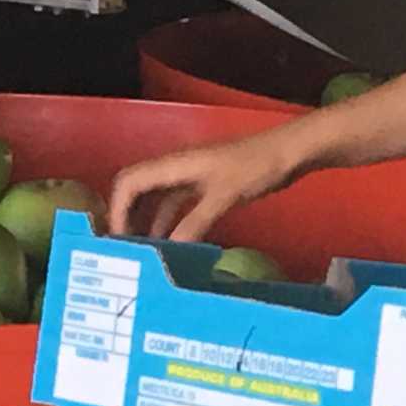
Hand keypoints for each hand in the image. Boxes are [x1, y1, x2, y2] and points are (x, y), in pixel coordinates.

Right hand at [106, 130, 307, 243]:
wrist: (287, 152)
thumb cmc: (255, 167)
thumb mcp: (224, 196)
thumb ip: (195, 223)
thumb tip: (168, 250)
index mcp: (174, 164)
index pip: (129, 182)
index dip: (117, 210)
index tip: (120, 240)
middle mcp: (174, 168)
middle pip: (134, 189)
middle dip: (125, 217)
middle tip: (124, 249)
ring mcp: (188, 175)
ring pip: (153, 198)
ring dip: (145, 222)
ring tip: (142, 252)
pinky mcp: (203, 184)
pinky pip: (174, 204)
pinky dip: (167, 223)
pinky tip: (169, 244)